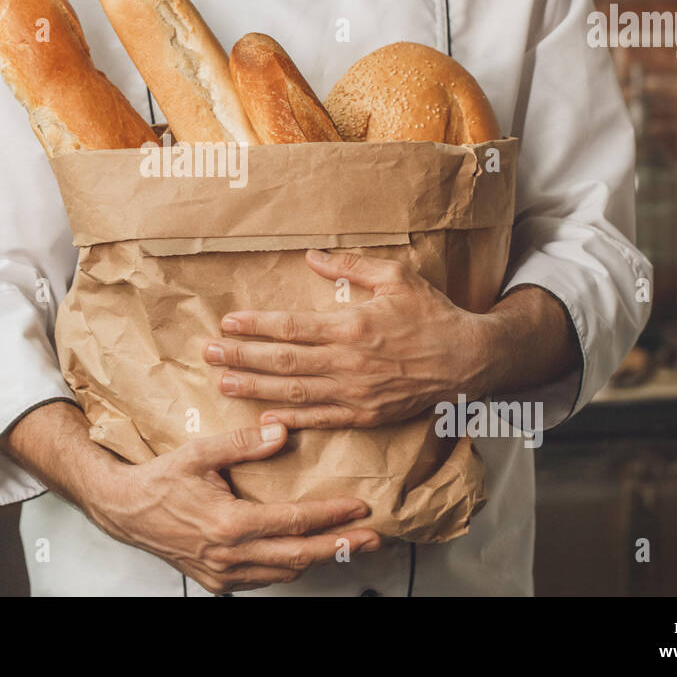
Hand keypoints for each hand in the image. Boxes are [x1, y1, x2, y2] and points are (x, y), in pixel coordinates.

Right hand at [85, 422, 380, 593]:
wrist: (124, 510)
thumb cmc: (160, 480)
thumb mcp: (199, 451)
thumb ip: (242, 442)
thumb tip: (281, 431)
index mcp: (230, 523)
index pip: (295, 521)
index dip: (332, 516)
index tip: (359, 508)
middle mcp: (230, 555)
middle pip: (300, 556)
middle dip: (341, 547)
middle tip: (373, 538)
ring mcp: (224, 574)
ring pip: (284, 572)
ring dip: (318, 558)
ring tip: (347, 545)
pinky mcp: (218, 582)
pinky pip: (264, 579)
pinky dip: (288, 566)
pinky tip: (302, 552)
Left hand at [203, 248, 487, 429]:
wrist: (469, 359)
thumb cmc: (432, 313)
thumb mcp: (397, 276)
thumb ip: (352, 266)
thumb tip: (313, 256)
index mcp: (352, 326)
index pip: (290, 326)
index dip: (255, 325)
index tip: (227, 321)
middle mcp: (348, 362)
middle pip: (282, 361)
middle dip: (241, 356)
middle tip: (208, 352)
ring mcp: (355, 393)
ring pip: (294, 393)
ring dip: (254, 387)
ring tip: (222, 382)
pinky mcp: (365, 415)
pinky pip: (320, 420)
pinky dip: (290, 420)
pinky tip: (263, 417)